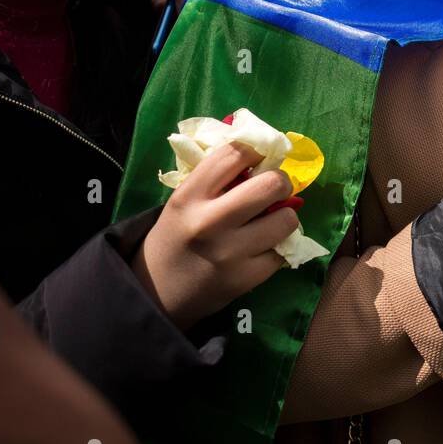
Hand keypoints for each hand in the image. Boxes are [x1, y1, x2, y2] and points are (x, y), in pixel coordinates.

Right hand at [132, 142, 297, 329]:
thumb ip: (217, 180)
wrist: (156, 294)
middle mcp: (209, 222)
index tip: (263, 155)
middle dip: (281, 182)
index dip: (257, 149)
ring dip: (285, 217)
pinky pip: (282, 252)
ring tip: (271, 220)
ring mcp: (230, 252)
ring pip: (286, 219)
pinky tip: (262, 248)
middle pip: (271, 184)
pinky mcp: (246, 278)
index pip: (235, 154)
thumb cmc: (176, 238)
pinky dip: (278, 247)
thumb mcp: (184, 202)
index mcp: (189, 196)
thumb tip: (262, 153)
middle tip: (275, 188)